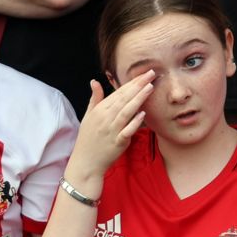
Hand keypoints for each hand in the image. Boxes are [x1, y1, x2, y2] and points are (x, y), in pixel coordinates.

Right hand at [66, 74, 153, 188]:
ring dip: (139, 99)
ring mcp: (111, 130)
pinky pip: (127, 131)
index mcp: (99, 110)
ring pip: (126, 111)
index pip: (118, 93)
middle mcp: (105, 118)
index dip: (132, 82)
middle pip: (124, 99)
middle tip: (151, 74)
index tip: (144, 73)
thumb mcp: (88, 116)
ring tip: (150, 88)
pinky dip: (134, 122)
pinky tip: (143, 114)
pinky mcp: (117, 143)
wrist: (85, 163)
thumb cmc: (88, 139)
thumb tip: (94, 81)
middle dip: (138, 85)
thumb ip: (94, 99)